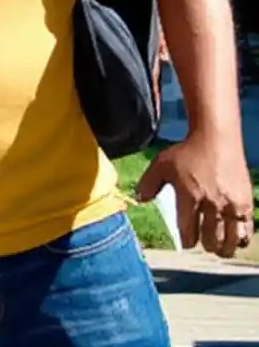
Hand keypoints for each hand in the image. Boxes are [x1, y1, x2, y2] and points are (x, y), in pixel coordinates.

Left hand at [136, 133, 254, 257]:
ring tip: (220, 247)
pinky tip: (236, 239)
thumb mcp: (161, 164)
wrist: (216, 138)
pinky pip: (246, 229)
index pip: (188, 231)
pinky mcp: (246, 201)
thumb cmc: (187, 151)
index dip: (187, 241)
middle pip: (211, 239)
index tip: (186, 242)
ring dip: (225, 247)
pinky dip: (242, 238)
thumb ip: (148, 183)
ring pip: (231, 238)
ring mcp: (231, 204)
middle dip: (206, 245)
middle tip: (204, 244)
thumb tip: (139, 200)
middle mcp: (211, 203)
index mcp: (189, 196)